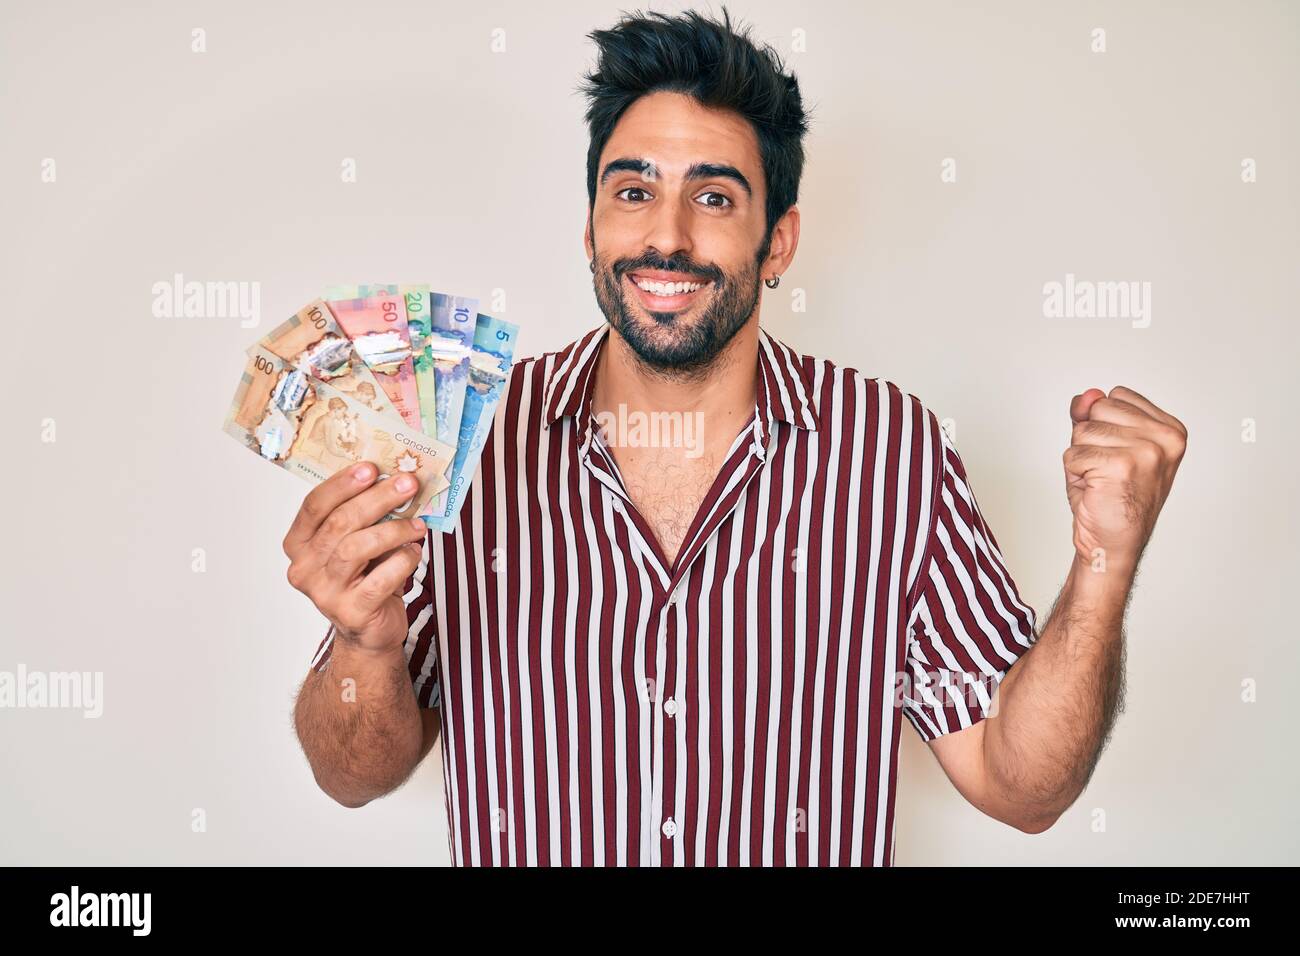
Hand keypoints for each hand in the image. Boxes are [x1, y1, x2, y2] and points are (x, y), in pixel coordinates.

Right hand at [282, 461, 428, 654]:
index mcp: (299, 544)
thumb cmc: (366, 578)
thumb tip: (396, 481)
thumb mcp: (359, 543)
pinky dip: (402, 561)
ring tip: (417, 525)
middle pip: (339, 523)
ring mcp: (324, 593)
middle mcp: (304, 568)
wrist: (371, 631)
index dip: (342, 484)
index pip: (314, 506)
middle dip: (377, 498)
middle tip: (407, 484)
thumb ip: (366, 517)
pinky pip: (380, 579)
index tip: (371, 468)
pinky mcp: (351, 613)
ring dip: (392, 530)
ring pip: (356, 548)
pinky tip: (414, 552)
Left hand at [1064, 386, 1186, 574]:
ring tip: (1101, 480)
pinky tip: (1096, 489)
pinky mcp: (1123, 465)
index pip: (1116, 395)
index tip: (1118, 454)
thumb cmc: (1110, 497)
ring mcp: (1148, 450)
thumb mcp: (1103, 445)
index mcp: (1171, 428)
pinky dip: (1074, 474)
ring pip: (1083, 430)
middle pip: (1098, 408)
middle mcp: (1166, 437)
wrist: (1113, 544)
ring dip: (1082, 458)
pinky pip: (1074, 453)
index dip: (1103, 425)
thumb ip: (1093, 415)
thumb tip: (1086, 395)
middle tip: (1105, 470)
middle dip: (1090, 439)